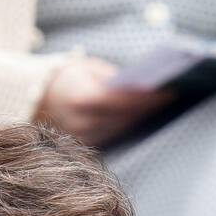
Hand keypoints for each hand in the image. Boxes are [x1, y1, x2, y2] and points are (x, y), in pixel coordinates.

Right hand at [35, 57, 173, 146]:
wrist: (40, 97)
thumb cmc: (70, 77)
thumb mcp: (91, 69)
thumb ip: (115, 80)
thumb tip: (145, 86)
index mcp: (82, 98)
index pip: (123, 100)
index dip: (147, 97)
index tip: (169, 91)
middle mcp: (83, 123)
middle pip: (127, 118)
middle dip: (151, 108)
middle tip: (175, 99)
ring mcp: (85, 138)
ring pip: (124, 129)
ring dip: (145, 120)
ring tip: (167, 108)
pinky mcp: (88, 146)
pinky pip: (116, 137)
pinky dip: (132, 127)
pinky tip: (149, 119)